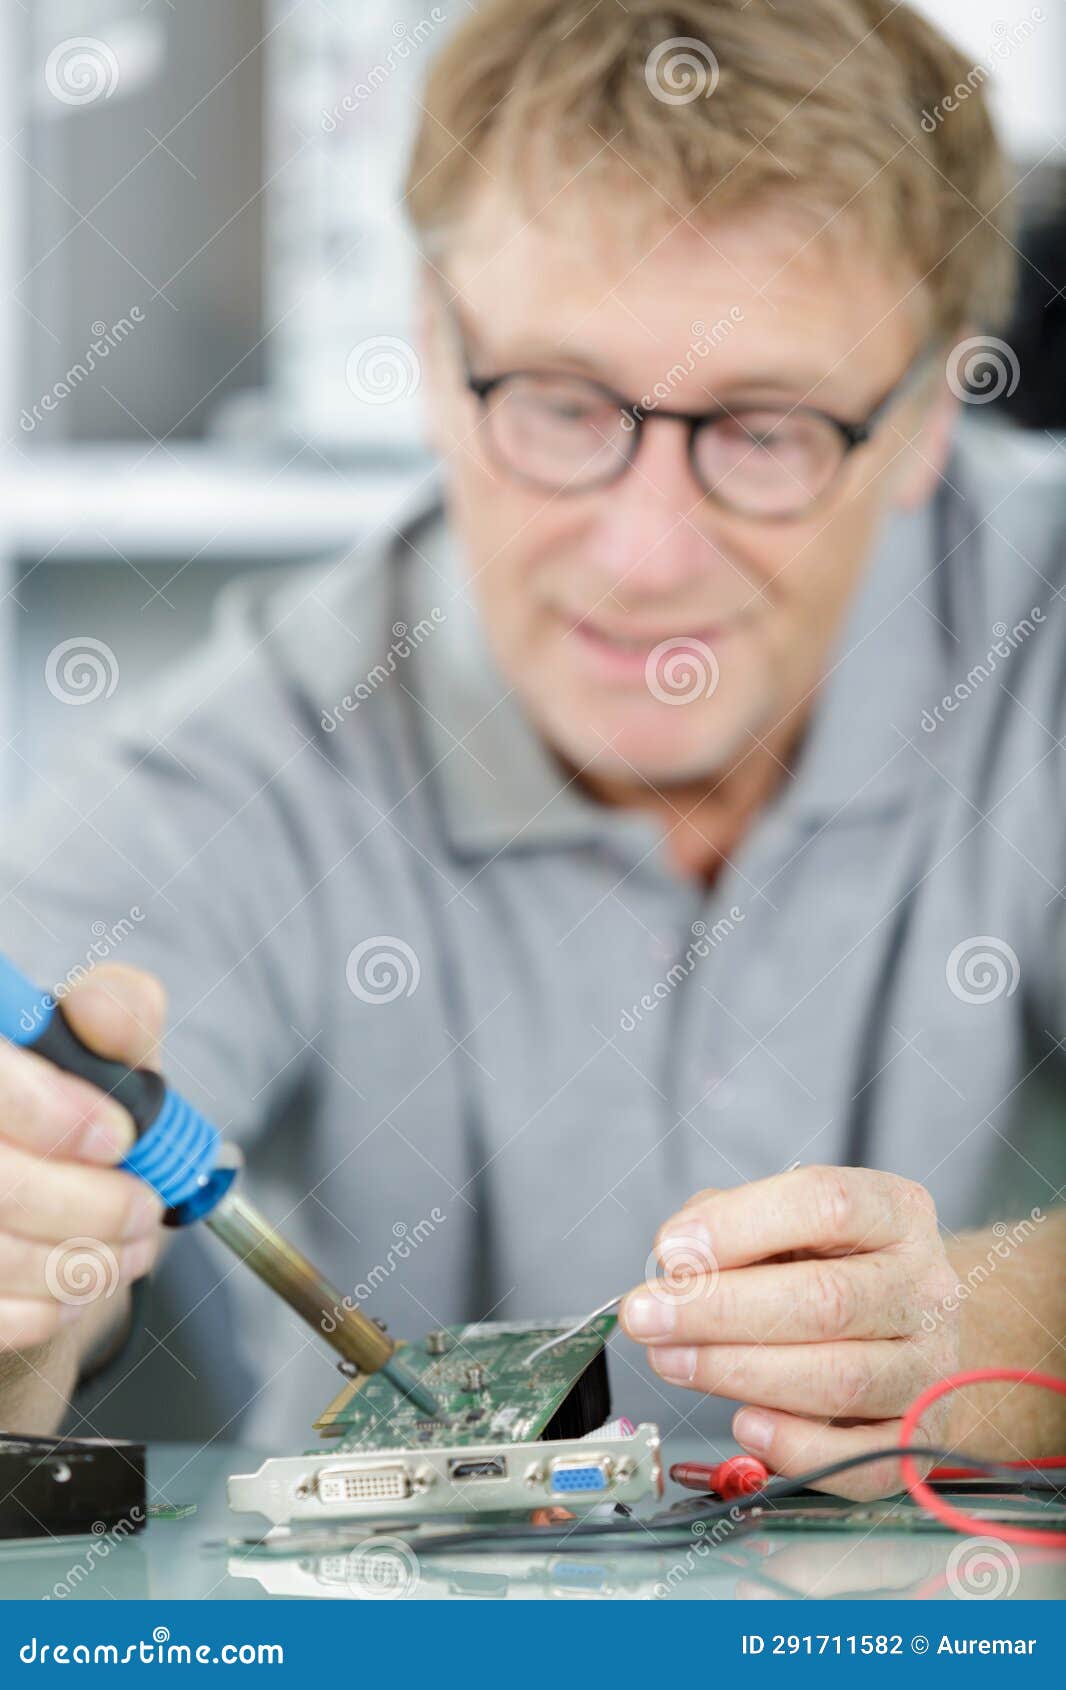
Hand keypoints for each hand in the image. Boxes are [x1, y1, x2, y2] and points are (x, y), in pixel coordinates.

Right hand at [0, 964, 165, 1354]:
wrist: (36, 1186)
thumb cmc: (67, 1105)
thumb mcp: (101, 1049)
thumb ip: (116, 1016)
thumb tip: (99, 1009)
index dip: (46, 1111)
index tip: (118, 1137)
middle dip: (90, 1205)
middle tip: (143, 1208)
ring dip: (83, 1259)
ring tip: (132, 1244)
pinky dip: (46, 1307)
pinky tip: (80, 1281)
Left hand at [619, 1166, 959, 1497]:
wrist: (914, 1326)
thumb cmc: (835, 1265)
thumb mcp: (787, 1220)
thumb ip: (728, 1223)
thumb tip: (678, 1262)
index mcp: (897, 1214)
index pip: (826, 1204)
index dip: (738, 1226)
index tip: (671, 1249)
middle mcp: (926, 1288)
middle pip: (826, 1300)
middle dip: (719, 1310)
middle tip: (646, 1316)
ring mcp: (931, 1367)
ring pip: (839, 1379)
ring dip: (738, 1374)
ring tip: (672, 1361)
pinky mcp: (922, 1437)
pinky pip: (865, 1460)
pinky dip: (797, 1447)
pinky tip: (744, 1424)